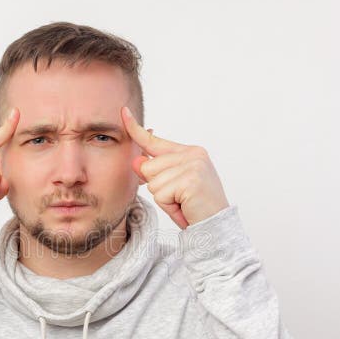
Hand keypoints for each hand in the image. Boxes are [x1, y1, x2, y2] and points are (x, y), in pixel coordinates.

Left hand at [121, 106, 229, 228]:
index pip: (154, 141)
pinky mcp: (191, 179)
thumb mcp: (169, 188)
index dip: (136, 129)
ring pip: (153, 181)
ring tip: (183, 203)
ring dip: (164, 198)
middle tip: (179, 198)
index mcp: (188, 152)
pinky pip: (160, 194)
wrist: (216, 227)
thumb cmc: (194, 208)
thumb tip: (136, 161)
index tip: (123, 111)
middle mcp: (192, 154)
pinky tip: (185, 206)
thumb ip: (153, 172)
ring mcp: (193, 165)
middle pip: (148, 166)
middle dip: (158, 187)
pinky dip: (168, 206)